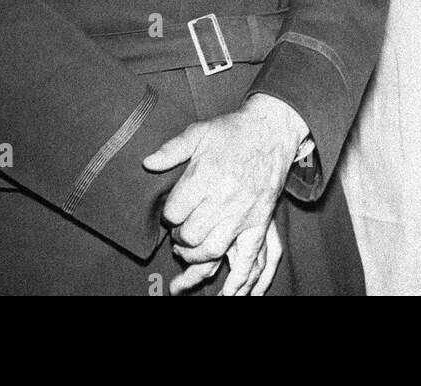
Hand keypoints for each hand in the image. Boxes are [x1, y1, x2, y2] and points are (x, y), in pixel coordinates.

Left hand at [143, 94, 306, 296]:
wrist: (273, 129)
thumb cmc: (233, 131)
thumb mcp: (199, 131)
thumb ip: (172, 149)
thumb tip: (147, 164)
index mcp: (205, 176)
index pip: (174, 212)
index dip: (169, 215)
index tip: (173, 209)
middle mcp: (223, 198)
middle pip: (189, 234)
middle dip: (179, 237)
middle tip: (179, 229)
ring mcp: (243, 213)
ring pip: (210, 250)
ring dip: (195, 255)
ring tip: (190, 247)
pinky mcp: (259, 221)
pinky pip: (247, 257)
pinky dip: (236, 279)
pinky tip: (225, 291)